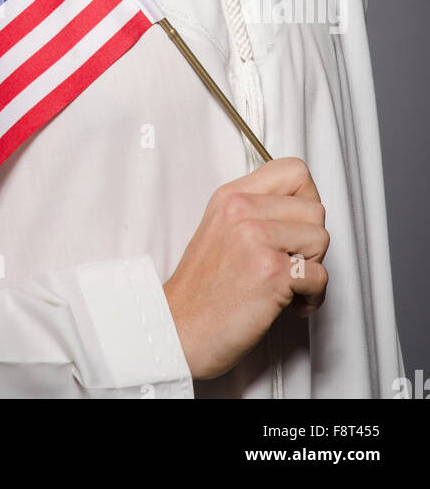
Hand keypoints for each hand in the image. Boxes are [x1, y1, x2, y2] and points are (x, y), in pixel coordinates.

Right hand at [162, 157, 328, 379]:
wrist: (179, 329)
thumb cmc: (202, 290)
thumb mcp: (219, 230)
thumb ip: (254, 211)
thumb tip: (300, 209)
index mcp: (231, 196)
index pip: (293, 171)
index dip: (307, 198)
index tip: (298, 225)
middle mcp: (242, 210)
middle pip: (314, 208)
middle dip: (311, 241)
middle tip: (293, 261)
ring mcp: (256, 239)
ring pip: (321, 239)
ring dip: (313, 269)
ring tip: (291, 284)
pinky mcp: (270, 272)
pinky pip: (319, 276)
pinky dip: (313, 297)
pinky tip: (291, 305)